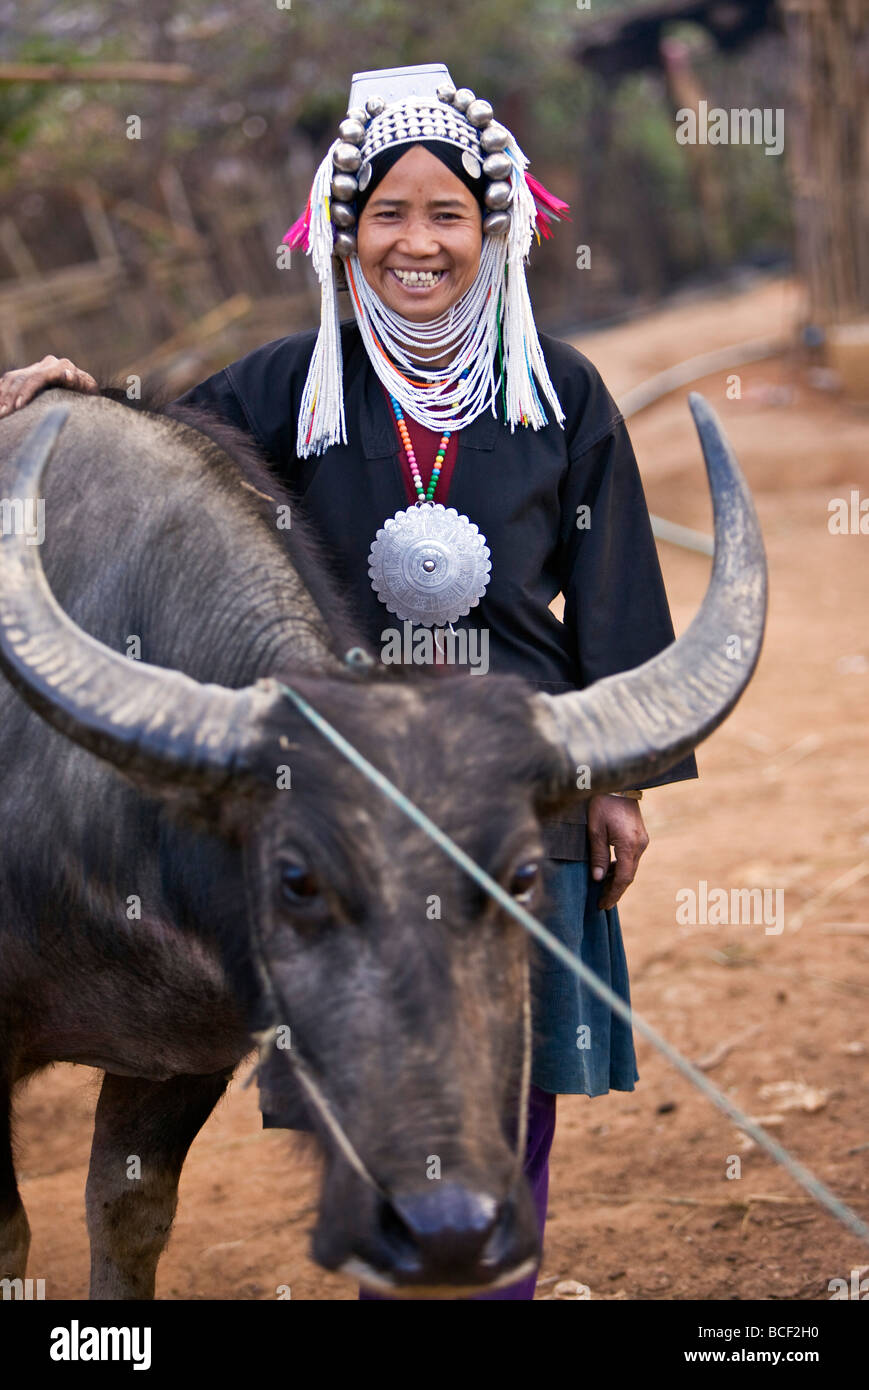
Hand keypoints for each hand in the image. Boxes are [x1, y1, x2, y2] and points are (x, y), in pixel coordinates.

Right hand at [0, 356, 98, 416]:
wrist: (87, 393)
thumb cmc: (90, 398)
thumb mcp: (89, 393)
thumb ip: (78, 383)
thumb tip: (67, 374)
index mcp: (62, 367)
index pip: (38, 377)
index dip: (26, 391)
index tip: (18, 407)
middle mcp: (48, 364)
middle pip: (22, 378)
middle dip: (10, 397)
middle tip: (3, 415)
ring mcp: (37, 367)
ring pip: (13, 378)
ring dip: (3, 395)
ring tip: (0, 413)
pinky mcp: (29, 374)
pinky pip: (9, 380)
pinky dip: (2, 391)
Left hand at [587, 794, 649, 910]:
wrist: (619, 782)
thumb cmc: (602, 802)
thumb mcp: (594, 828)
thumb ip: (598, 854)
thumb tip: (599, 879)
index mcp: (628, 844)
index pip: (623, 878)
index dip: (613, 894)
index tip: (602, 905)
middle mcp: (640, 844)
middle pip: (629, 875)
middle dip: (615, 890)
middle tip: (601, 903)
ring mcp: (642, 840)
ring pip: (631, 867)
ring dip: (618, 879)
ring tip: (602, 890)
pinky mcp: (641, 836)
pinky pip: (631, 857)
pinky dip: (621, 867)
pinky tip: (609, 872)